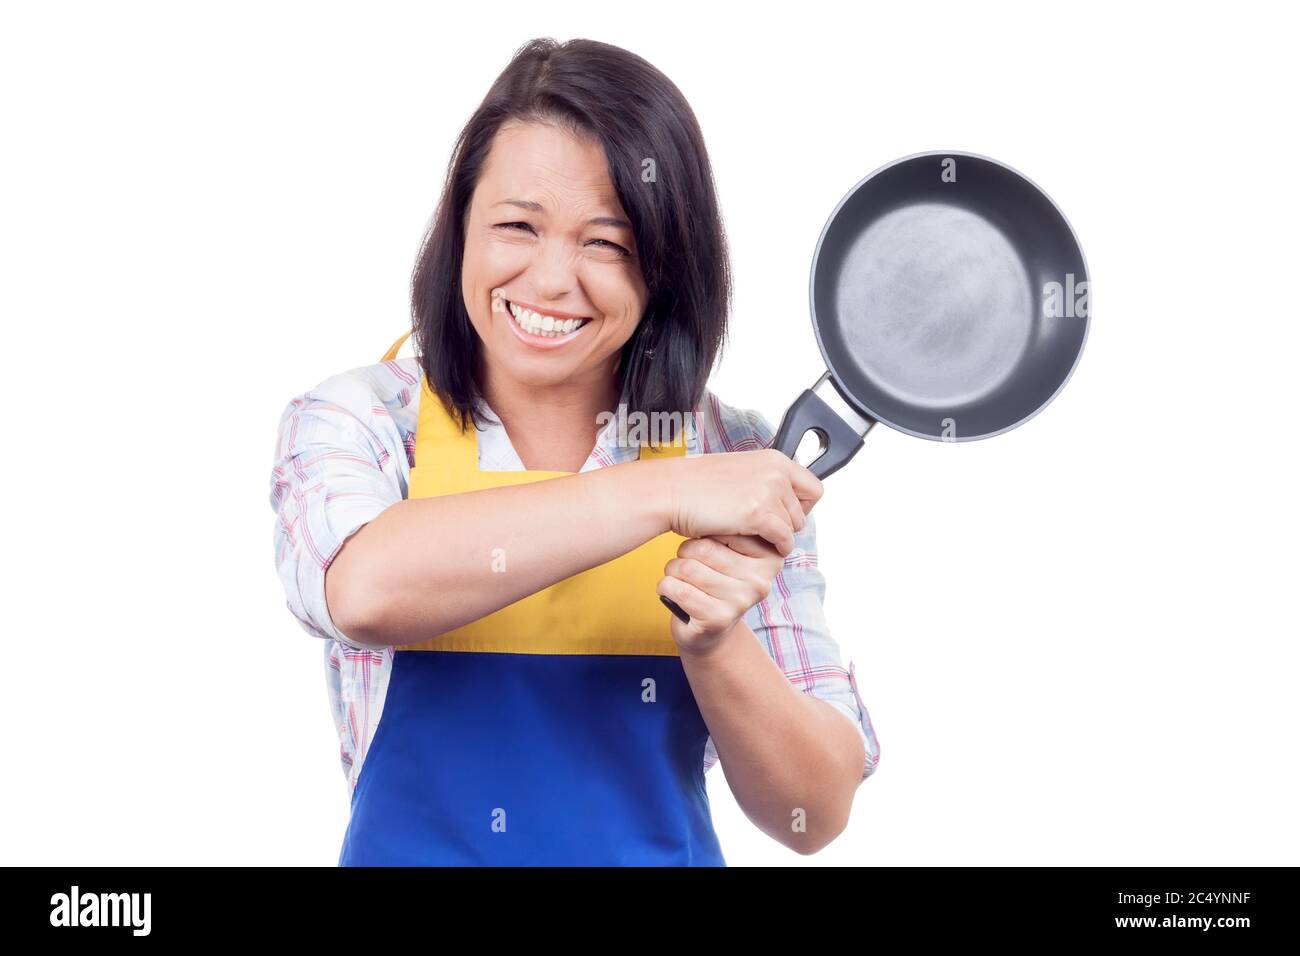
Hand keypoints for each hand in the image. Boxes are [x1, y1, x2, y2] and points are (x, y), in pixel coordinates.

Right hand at [655, 449, 822, 555]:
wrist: (672, 491)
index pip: (812, 487)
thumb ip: (763, 481)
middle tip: (765, 529)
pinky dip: (776, 547)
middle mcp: (776, 472)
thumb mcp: (739, 472)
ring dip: (778, 536)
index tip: (786, 514)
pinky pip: (783, 539)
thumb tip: (780, 501)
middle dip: (787, 523)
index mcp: (773, 459)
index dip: (802, 505)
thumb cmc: (696, 485)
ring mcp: (768, 492)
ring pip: (793, 527)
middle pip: (804, 511)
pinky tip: (761, 545)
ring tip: (755, 536)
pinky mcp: (759, 513)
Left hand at [657, 533, 785, 654]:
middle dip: (685, 553)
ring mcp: (741, 601)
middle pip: (704, 548)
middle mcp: (760, 580)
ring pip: (688, 567)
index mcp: (769, 557)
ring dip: (673, 570)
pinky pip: (679, 589)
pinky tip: (672, 591)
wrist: (710, 630)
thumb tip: (705, 509)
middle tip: (687, 563)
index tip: (706, 547)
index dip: (704, 534)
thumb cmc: (715, 580)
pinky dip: (666, 587)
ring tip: (679, 577)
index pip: (726, 528)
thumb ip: (727, 530)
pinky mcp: (718, 618)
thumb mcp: (728, 551)